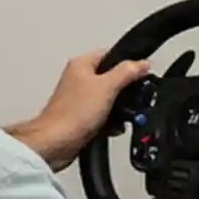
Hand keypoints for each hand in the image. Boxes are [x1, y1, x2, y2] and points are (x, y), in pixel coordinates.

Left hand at [8, 49, 149, 171]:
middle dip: (124, 90)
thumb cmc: (71, 114)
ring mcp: (79, 100)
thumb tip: (142, 64)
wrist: (56, 144)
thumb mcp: (107, 87)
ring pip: (108, 98)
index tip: (140, 72)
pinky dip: (110, 121)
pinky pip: (103, 115)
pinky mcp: (81, 117)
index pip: (110, 54)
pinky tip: (113, 127)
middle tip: (133, 96)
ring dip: (118, 108)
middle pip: (111, 78)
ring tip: (121, 115)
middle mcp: (79, 80)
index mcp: (81, 65)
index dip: (127, 62)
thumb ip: (127, 72)